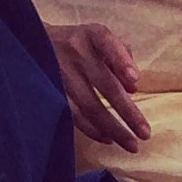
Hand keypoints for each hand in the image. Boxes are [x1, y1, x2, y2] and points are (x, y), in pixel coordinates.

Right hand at [50, 21, 148, 149]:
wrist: (35, 42)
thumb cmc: (81, 45)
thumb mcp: (100, 41)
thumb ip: (121, 58)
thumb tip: (132, 88)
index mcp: (90, 36)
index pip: (106, 42)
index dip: (120, 60)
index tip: (134, 79)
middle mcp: (75, 51)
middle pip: (105, 84)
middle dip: (127, 111)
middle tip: (146, 134)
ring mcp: (60, 71)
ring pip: (89, 104)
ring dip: (113, 128)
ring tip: (132, 145)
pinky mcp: (50, 89)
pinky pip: (73, 113)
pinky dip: (92, 129)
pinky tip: (108, 139)